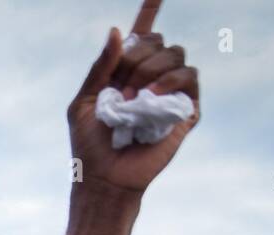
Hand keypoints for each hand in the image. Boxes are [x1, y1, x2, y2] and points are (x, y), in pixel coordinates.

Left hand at [68, 0, 198, 196]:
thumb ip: (99, 67)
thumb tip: (116, 31)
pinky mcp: (187, 110)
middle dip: (136, 58)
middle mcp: (151, 78)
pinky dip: (171, 82)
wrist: (105, 179)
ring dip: (151, 71)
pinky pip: (191, 78)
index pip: (142, 34)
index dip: (150, 8)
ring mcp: (171, 92)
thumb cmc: (89, 146)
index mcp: (125, 72)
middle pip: (157, 40)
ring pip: (176, 54)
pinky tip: (152, 99)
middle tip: (120, 90)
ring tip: (133, 100)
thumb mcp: (83, 102)